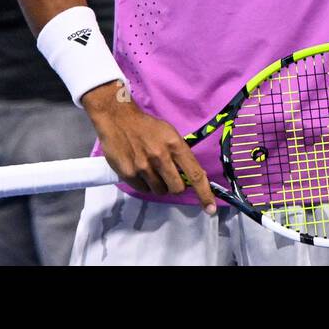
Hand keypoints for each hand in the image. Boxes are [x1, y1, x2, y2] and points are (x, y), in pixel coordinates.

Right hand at [82, 81, 215, 210]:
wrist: (118, 119)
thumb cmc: (148, 127)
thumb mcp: (170, 134)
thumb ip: (180, 155)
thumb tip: (191, 177)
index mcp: (175, 145)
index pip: (194, 174)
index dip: (205, 193)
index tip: (210, 209)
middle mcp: (161, 157)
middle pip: (177, 188)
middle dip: (176, 186)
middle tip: (169, 176)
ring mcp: (143, 166)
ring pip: (160, 191)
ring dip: (159, 185)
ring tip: (151, 170)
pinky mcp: (128, 173)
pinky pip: (143, 190)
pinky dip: (144, 184)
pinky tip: (140, 170)